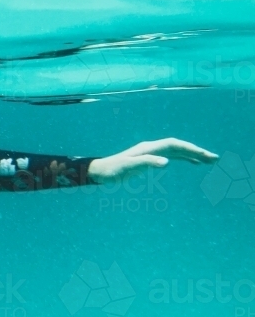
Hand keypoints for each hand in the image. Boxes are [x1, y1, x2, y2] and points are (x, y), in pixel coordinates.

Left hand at [88, 138, 218, 183]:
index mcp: (149, 148)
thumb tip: (167, 162)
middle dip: (197, 151)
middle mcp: (152, 147)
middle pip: (179, 146)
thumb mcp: (129, 167)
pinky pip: (171, 155)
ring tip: (210, 161)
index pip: (175, 145)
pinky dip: (184, 158)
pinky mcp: (150, 158)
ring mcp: (151, 152)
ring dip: (193, 154)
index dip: (191, 149)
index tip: (205, 156)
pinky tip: (193, 163)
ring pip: (177, 151)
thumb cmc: (113, 170)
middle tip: (215, 159)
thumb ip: (147, 163)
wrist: (100, 171)